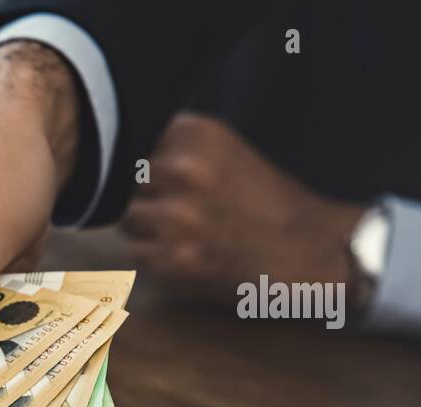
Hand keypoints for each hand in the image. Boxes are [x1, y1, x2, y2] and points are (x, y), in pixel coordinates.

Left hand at [120, 112, 365, 296]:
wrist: (312, 249)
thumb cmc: (264, 201)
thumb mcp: (222, 152)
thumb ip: (171, 148)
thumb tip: (108, 155)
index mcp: (195, 133)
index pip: (131, 142)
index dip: (142, 164)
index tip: (161, 178)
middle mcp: (184, 170)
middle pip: (122, 181)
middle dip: (143, 196)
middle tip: (179, 209)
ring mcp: (177, 216)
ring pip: (125, 218)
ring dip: (145, 228)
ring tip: (185, 232)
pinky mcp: (173, 258)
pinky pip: (136, 253)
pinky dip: (155, 258)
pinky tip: (190, 254)